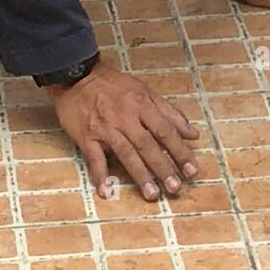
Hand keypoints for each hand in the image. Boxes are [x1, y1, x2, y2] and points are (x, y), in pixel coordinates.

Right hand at [49, 62, 200, 201]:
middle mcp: (125, 117)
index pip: (166, 131)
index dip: (180, 151)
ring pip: (126, 154)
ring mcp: (105, 128)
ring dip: (139, 175)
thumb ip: (170, 113)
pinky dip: (100, 175)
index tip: (192, 171)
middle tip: (176, 188)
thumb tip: (193, 134)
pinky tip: (106, 191)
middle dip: (163, 168)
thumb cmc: (113, 84)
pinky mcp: (86, 136)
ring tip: (152, 195)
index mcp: (142, 104)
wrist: (76, 75)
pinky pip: (94, 158)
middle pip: (148, 145)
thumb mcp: (145, 91)